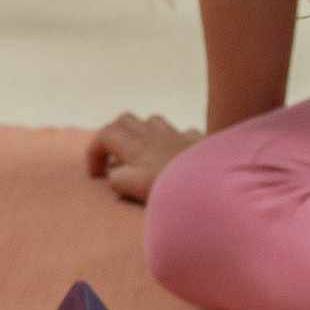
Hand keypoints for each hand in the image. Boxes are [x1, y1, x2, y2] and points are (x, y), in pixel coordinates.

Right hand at [86, 113, 203, 201]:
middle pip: (125, 121)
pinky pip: (182, 133)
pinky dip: (174, 142)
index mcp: (135, 144)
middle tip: (115, 158)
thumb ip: (120, 181)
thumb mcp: (139, 188)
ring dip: (143, 134)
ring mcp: (177, 134)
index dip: (94, 154)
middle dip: (115, 135)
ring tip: (144, 155)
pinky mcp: (198, 141)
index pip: (104, 136)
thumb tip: (114, 178)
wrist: (215, 184)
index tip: (96, 176)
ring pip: (153, 122)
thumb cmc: (174, 188)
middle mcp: (154, 133)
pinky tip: (178, 157)